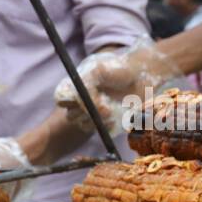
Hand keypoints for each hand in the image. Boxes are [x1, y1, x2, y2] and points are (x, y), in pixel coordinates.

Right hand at [54, 41, 184, 133]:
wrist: (140, 76)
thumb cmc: (117, 70)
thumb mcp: (98, 70)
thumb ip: (87, 84)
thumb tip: (85, 103)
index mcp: (75, 89)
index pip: (61, 100)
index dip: (67, 101)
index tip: (80, 98)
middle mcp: (82, 104)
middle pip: (71, 116)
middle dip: (83, 113)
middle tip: (102, 107)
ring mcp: (95, 116)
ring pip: (85, 125)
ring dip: (96, 120)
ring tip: (111, 109)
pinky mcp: (109, 125)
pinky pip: (103, 132)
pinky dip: (109, 127)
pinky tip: (117, 118)